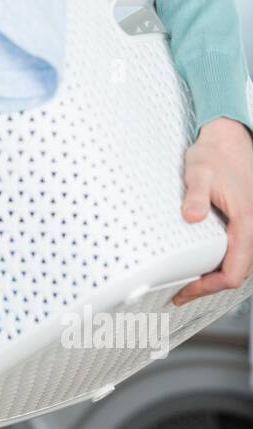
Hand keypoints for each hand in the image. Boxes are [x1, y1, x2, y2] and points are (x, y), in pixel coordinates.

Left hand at [171, 116, 252, 304]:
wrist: (229, 138)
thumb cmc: (216, 153)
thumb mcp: (199, 172)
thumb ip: (195, 195)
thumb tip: (191, 216)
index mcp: (246, 221)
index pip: (234, 271)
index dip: (209, 287)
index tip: (186, 290)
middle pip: (238, 272)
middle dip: (210, 286)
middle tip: (182, 290)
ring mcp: (251, 224)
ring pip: (240, 262)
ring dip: (217, 274)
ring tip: (191, 279)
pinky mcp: (246, 221)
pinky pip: (239, 250)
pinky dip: (223, 260)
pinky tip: (204, 259)